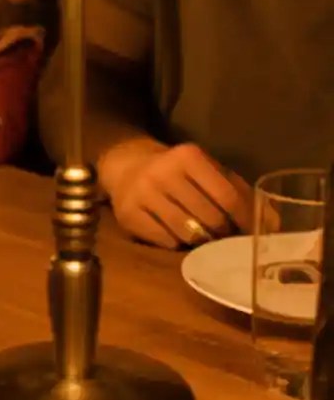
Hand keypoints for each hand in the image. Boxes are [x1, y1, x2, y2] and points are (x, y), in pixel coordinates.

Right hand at [100, 140, 251, 248]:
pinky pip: (164, 241)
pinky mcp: (127, 214)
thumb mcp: (206, 170)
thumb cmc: (178, 172)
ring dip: (200, 240)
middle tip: (223, 235)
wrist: (126, 166)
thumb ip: (238, 192)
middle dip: (222, 232)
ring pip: (187, 233)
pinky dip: (175, 243)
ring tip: (201, 236)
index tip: (252, 233)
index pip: (228, 196)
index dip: (245, 219)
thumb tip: (272, 224)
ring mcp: (142, 194)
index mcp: (188, 156)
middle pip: (209, 218)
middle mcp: (162, 172)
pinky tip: (175, 234)